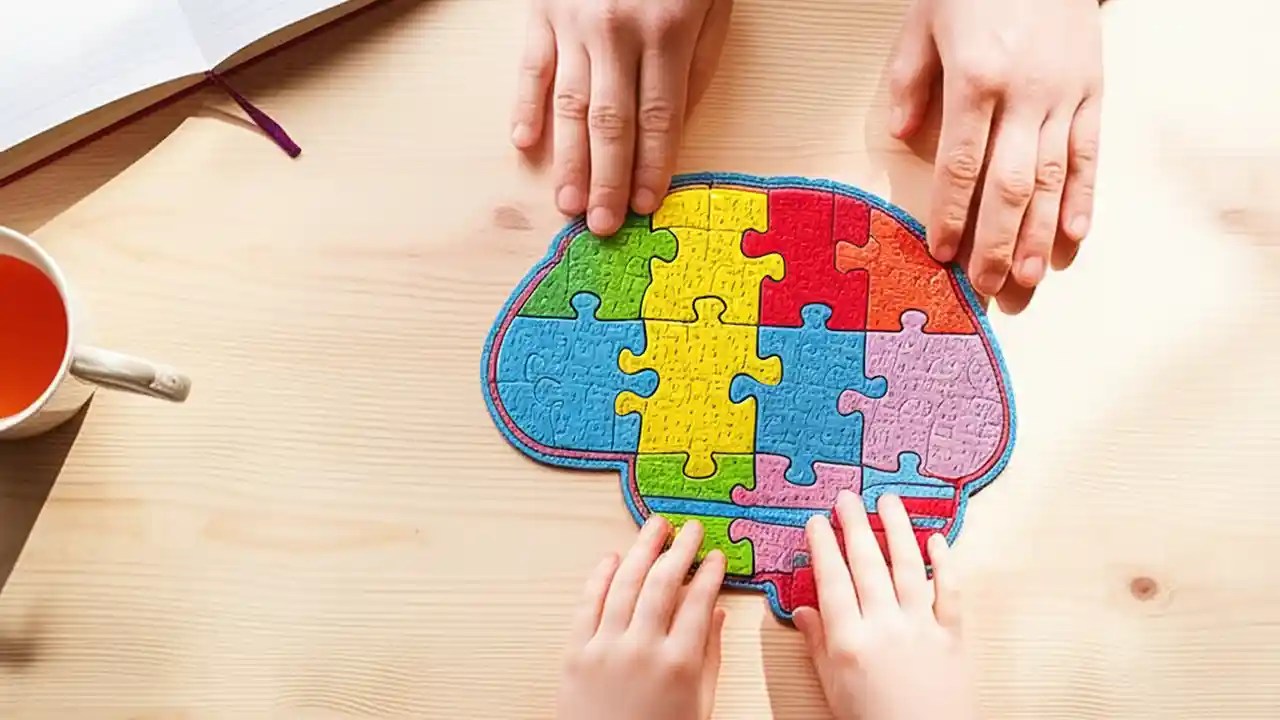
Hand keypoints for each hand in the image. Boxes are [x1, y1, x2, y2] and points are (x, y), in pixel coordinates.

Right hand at [510, 0, 733, 236]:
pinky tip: (525, 144)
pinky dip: (525, 105)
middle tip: (602, 225)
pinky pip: (531, 65)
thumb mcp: (712, 5)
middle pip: (611, 123)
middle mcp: (616, 31)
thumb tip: (673, 130)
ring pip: (570, 104)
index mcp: (666, 31)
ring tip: (569, 203)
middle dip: (607, 181)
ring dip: (569, 160)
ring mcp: (573, 22)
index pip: (658, 118)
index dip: (651, 167)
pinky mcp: (542, 10)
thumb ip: (697, 63)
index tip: (644, 206)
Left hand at [555, 515, 727, 719]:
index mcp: (679, 664)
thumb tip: (716, 612)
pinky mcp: (575, 654)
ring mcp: (605, 649)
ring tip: (655, 526)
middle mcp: (642, 649)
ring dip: (642, 550)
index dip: (709, 573)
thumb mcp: (699, 706)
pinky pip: (588, 605)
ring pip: (625, 584)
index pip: (698, 601)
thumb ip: (709, 656)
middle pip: (663, 584)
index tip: (716, 555)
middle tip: (691, 527)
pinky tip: (614, 558)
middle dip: (680, 549)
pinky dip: (601, 577)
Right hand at [794, 492, 975, 719]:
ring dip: (897, 529)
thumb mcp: (833, 688)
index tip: (817, 521)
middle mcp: (884, 627)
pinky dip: (944, 563)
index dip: (823, 546)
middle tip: (847, 498)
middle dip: (855, 525)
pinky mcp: (951, 635)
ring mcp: (921, 628)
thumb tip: (802, 610)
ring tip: (888, 500)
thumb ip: (818, 645)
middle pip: (867, 564)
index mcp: (849, 641)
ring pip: (908, 567)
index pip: (832, 580)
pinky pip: (949, 591)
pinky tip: (936, 538)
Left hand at [888, 0, 1102, 310]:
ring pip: (1052, 177)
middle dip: (996, 241)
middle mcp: (1025, 94)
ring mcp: (1065, 95)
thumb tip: (900, 133)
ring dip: (1039, 234)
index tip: (941, 254)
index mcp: (977, 79)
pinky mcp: (1093, 91)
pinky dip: (1084, 196)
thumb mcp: (924, 20)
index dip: (951, 213)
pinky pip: (1089, 152)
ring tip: (1028, 279)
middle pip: (1009, 184)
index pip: (962, 163)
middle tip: (986, 287)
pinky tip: (1074, 235)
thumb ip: (909, 79)